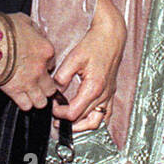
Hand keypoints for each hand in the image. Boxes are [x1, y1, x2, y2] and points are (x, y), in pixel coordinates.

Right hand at [0, 11, 58, 110]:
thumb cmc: (3, 29)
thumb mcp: (24, 20)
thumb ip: (35, 29)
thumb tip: (38, 34)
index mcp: (46, 51)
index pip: (53, 64)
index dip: (45, 66)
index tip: (38, 66)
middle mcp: (41, 69)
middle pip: (52, 87)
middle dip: (45, 87)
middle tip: (38, 85)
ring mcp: (29, 82)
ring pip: (42, 101)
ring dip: (37, 98)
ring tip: (31, 95)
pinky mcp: (15, 91)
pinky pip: (26, 106)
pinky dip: (24, 104)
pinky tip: (20, 98)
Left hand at [51, 0, 124, 129]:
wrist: (111, 36)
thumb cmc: (95, 44)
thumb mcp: (73, 58)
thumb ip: (62, 76)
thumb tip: (54, 90)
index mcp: (93, 87)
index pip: (74, 112)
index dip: (60, 113)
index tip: (52, 107)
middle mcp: (103, 94)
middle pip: (84, 120)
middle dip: (68, 122)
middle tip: (56, 120)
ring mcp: (109, 94)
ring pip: (97, 122)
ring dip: (83, 127)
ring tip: (69, 125)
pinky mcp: (111, 92)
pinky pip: (105, 114)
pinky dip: (95, 121)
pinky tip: (86, 120)